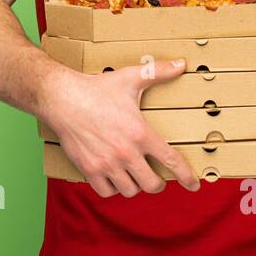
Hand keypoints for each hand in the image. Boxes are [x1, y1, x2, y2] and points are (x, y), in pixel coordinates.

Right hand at [39, 59, 200, 197]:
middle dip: (157, 183)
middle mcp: (126, 152)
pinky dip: (112, 189)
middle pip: (152, 184)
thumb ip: (157, 72)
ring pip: (130, 190)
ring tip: (133, 176)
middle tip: (155, 177)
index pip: (171, 160)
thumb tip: (181, 64)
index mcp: (140, 133)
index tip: (193, 184)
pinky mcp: (89, 169)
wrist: (62, 98)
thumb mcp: (130, 78)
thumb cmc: (96, 89)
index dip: (186, 176)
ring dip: (134, 185)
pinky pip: (106, 192)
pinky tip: (113, 179)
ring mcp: (107, 163)